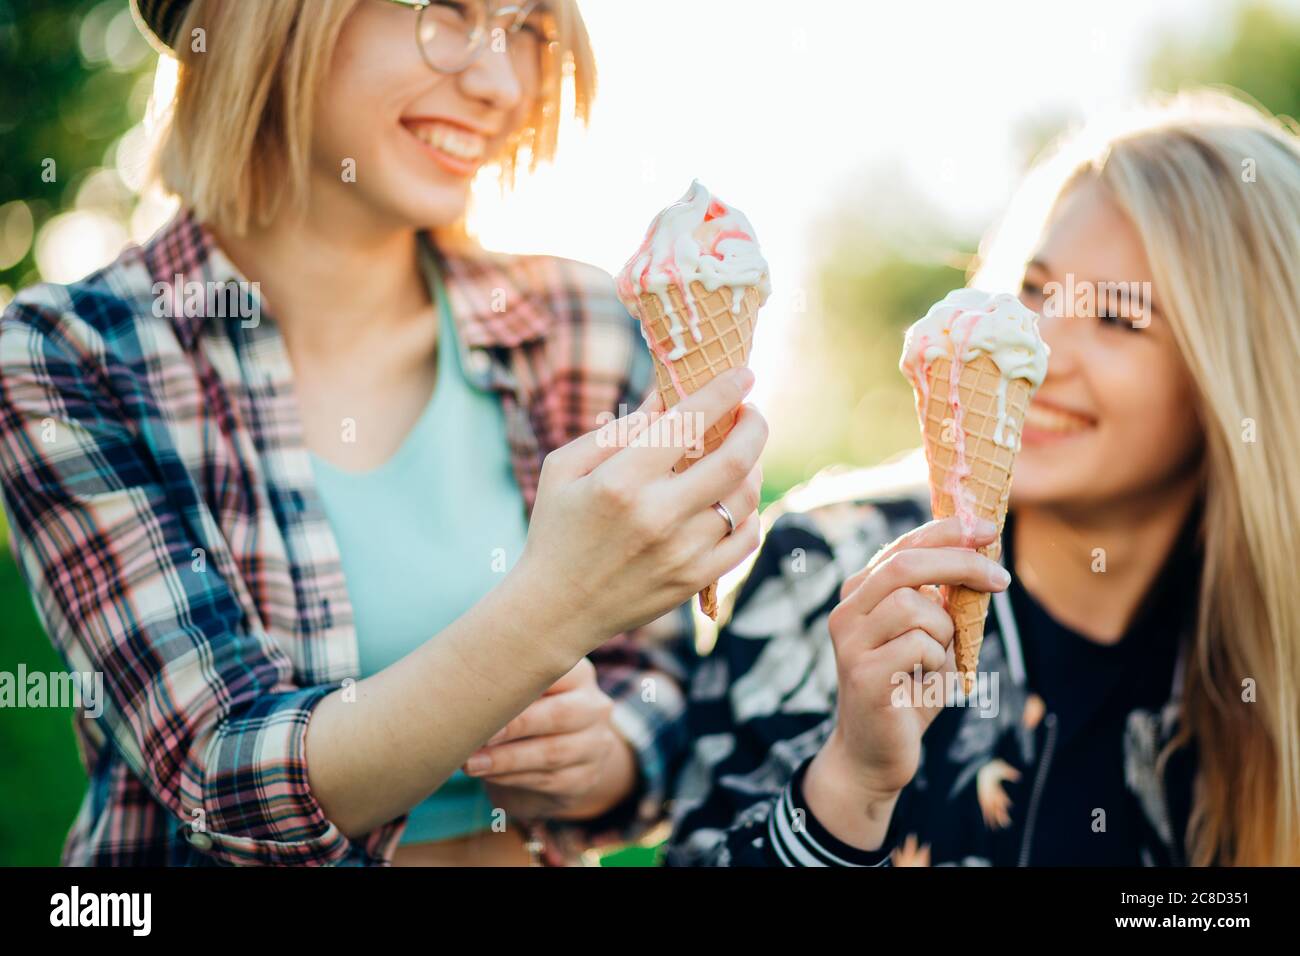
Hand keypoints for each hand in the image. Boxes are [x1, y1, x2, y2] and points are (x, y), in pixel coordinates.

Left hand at [464, 659, 636, 821]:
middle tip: (477, 735)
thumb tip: (458, 691)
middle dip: (514, 726)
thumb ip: (502, 686)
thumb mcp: (520, 692)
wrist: (552, 761)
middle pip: (558, 714)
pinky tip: (489, 775)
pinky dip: (513, 778)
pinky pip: (549, 780)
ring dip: (506, 759)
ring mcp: (594, 744)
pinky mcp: (586, 778)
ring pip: (552, 753)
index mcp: (577, 673)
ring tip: (470, 763)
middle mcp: (593, 706)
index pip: (555, 670)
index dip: (519, 683)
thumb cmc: (522, 713)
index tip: (480, 694)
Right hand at [509, 367, 766, 658]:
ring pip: (746, 498)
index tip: (743, 373)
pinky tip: (734, 498)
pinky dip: (750, 510)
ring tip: (740, 453)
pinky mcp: (695, 580)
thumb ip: (618, 429)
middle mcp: (658, 516)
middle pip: (735, 459)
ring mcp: (682, 553)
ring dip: (753, 465)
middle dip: (755, 424)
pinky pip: (747, 537)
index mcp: (621, 482)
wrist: (554, 610)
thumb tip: (668, 392)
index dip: (725, 391)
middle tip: (752, 411)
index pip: (690, 422)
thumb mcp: (565, 468)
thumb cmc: (556, 528)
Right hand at [802, 517, 1008, 849]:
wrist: (875, 755)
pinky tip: (925, 684)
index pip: (904, 546)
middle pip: (907, 565)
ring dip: (946, 632)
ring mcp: (850, 643)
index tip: (988, 527)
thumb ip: (939, 600)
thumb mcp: (926, 638)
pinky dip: (938, 664)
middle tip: (1001, 579)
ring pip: (916, 608)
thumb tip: (982, 555)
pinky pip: (920, 647)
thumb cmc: (907, 691)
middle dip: (961, 564)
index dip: (947, 531)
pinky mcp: (863, 675)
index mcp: (860, 594)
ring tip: (938, 661)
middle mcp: (847, 612)